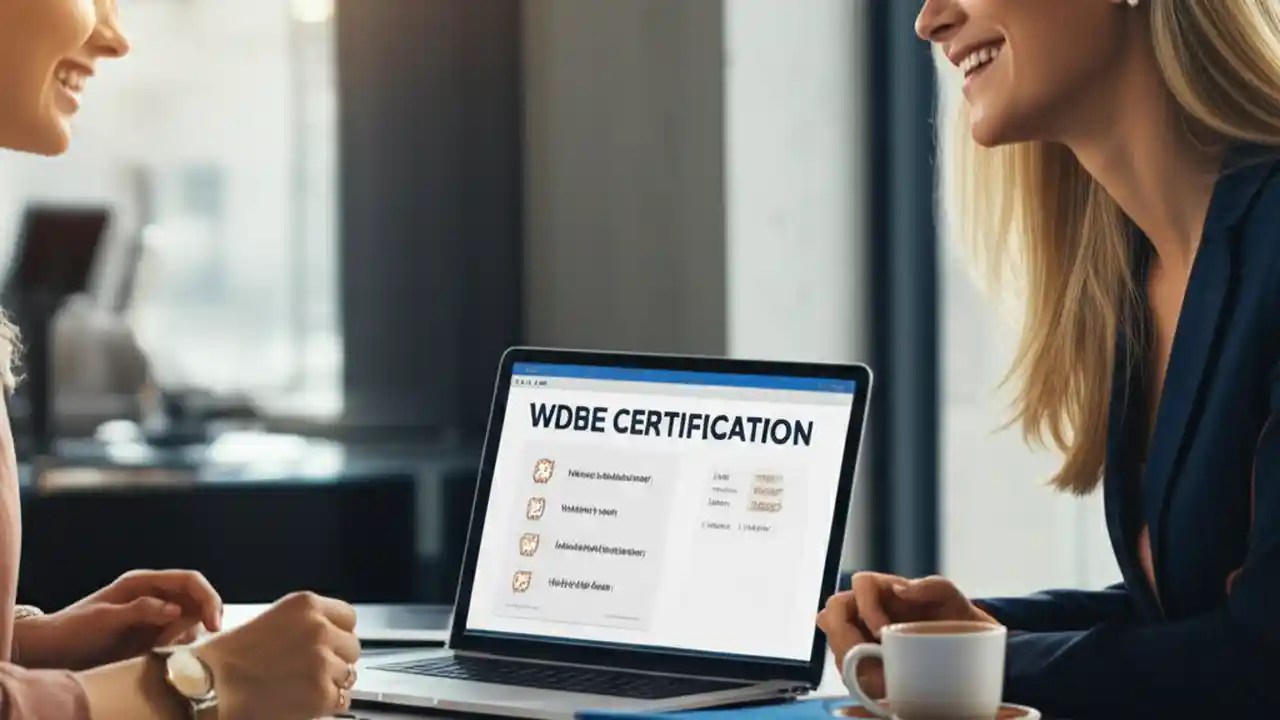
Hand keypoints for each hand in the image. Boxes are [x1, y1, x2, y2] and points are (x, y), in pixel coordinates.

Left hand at [16, 570, 222, 669]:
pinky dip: (177, 648)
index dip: (208, 599)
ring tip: (159, 651)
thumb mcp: (103, 619)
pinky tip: (158, 656)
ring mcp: (153, 616)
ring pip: (190, 622)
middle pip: (196, 601)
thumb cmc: (71, 630)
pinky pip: (177, 639)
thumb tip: (175, 609)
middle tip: (188, 646)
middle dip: (200, 622)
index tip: (214, 626)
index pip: (190, 581)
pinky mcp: (151, 636)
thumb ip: (140, 610)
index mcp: (143, 582)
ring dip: (186, 638)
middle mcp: (154, 595)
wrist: (49, 651)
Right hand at [196, 591, 359, 719]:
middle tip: (312, 670)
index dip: (338, 634)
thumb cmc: (227, 657)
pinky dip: (328, 704)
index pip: (348, 617)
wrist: (208, 687)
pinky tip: (305, 702)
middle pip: (352, 646)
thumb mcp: (270, 620)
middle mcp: (319, 629)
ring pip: (349, 674)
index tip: (331, 644)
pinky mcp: (322, 693)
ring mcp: (323, 662)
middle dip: (336, 659)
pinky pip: (342, 699)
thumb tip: (329, 634)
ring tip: (302, 686)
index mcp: (306, 605)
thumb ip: (304, 623)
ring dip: (332, 682)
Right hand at [816, 573, 998, 696]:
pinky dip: (858, 683)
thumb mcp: (951, 599)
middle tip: (867, 656)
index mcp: (883, 590)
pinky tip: (879, 690)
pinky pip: (848, 672)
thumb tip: (902, 589)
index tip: (882, 630)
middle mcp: (865, 611)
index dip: (865, 606)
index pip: (860, 584)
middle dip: (845, 638)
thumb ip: (933, 586)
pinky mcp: (863, 664)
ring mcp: (861, 638)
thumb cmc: (954, 619)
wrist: (963, 650)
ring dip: (852, 664)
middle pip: (833, 615)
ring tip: (880, 680)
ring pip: (837, 646)